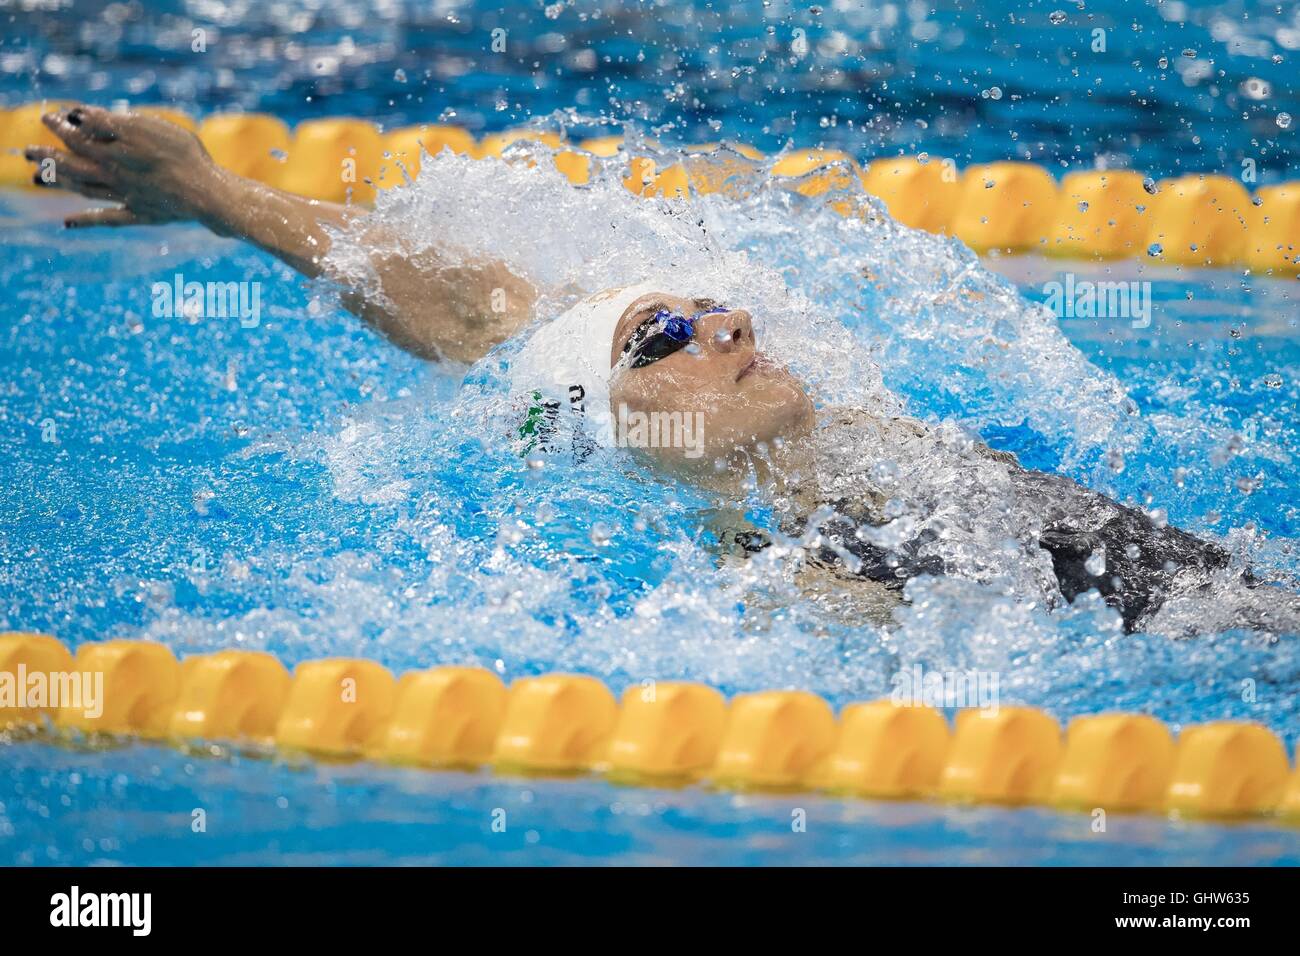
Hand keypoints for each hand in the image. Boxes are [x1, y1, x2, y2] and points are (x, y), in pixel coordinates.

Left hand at [25, 104, 221, 227]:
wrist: (207, 193)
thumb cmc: (181, 155)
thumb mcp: (145, 127)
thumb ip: (108, 122)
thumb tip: (77, 116)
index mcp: (112, 152)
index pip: (76, 136)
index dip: (60, 125)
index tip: (47, 116)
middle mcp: (112, 176)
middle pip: (71, 164)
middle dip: (47, 156)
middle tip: (26, 152)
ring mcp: (124, 198)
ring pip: (82, 189)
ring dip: (58, 183)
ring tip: (39, 178)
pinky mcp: (139, 215)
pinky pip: (105, 218)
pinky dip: (84, 220)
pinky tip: (67, 223)